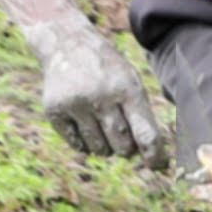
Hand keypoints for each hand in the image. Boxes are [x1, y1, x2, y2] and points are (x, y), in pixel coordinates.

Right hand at [23, 10, 167, 168]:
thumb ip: (143, 119)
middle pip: (122, 147)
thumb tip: (154, 162)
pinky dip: (85, 144)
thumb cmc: (110, 73)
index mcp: (127, 89)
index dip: (154, 156)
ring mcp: (75, 103)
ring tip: (101, 124)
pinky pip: (77, 145)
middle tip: (122, 134)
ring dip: (106, 147)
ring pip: (100, 149)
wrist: (67, 45)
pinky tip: (85, 123)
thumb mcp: (132, 85)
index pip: (146, 134)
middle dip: (126, 148)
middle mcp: (101, 96)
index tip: (157, 166)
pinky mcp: (54, 109)